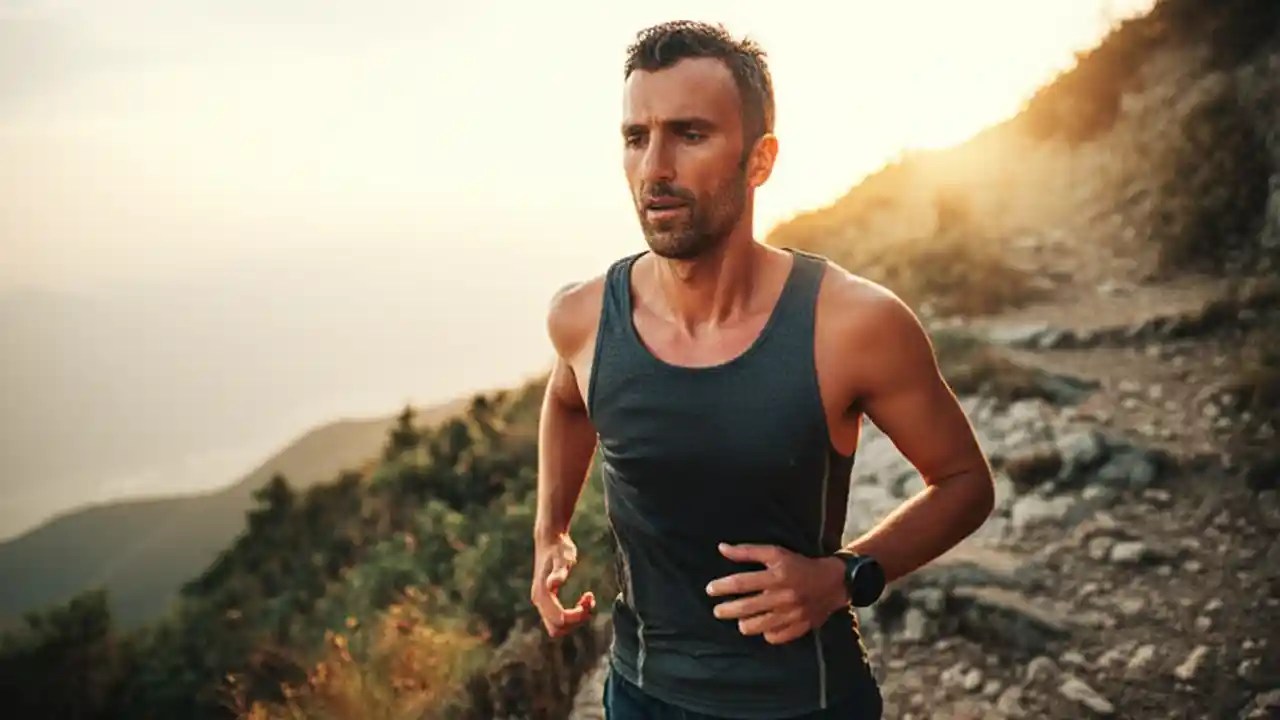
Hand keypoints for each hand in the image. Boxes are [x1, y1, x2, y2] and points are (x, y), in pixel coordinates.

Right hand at [530, 532, 595, 637]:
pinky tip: (584, 599)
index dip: (576, 616)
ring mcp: (542, 602)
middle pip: (556, 629)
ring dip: (575, 619)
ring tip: (588, 599)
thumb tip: (553, 584)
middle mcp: (539, 601)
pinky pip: (559, 618)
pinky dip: (573, 614)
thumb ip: (560, 571)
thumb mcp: (564, 557)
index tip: (589, 600)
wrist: (549, 539)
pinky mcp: (547, 600)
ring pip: (558, 626)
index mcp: (542, 595)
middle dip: (575, 621)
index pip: (559, 620)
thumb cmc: (559, 547)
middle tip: (589, 602)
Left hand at [706, 542, 845, 644]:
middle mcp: (782, 597)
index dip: (722, 587)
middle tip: (717, 611)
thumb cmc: (799, 565)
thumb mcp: (775, 553)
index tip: (710, 589)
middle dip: (726, 610)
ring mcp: (790, 615)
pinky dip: (766, 632)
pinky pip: (774, 636)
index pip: (741, 583)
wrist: (832, 582)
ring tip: (739, 620)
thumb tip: (721, 548)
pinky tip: (763, 626)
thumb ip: (747, 551)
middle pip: (745, 608)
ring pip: (757, 626)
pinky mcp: (798, 628)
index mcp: (776, 575)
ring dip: (743, 624)